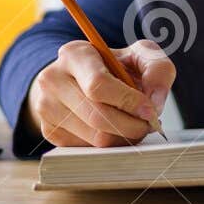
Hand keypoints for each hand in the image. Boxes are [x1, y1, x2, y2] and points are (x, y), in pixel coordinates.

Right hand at [27, 39, 173, 147]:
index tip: (150, 110)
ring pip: (94, 138)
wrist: (79, 79)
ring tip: (134, 126)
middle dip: (131, 126)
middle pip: (98, 117)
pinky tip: (115, 130)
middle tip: (148, 125)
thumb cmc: (113, 67)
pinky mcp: (49, 131)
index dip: (129, 101)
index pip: (98, 84)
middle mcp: (53, 79)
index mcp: (74, 54)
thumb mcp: (139, 56)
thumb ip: (157, 69)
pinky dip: (109, 145)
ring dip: (124, 138)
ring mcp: (46, 107)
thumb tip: (154, 103)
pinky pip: (87, 149)